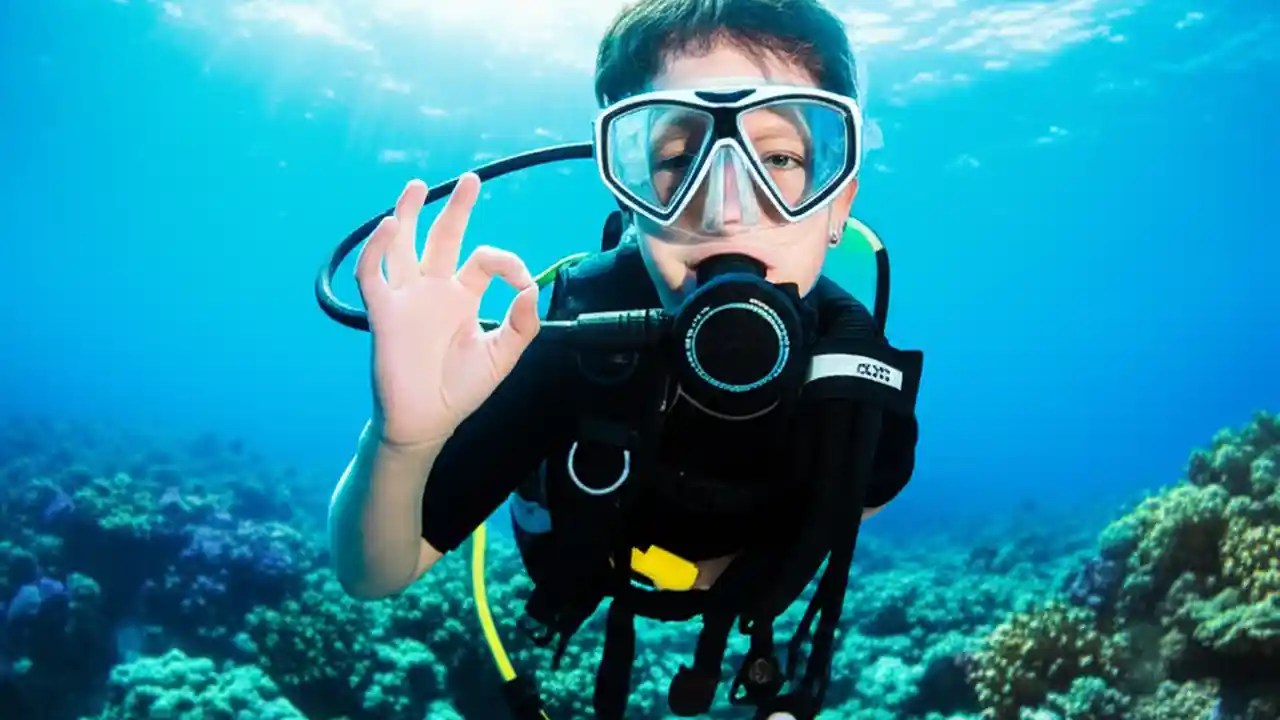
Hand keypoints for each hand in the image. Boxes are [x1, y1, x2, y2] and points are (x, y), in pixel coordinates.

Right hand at [355, 174, 539, 447]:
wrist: (425, 421)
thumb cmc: (459, 389)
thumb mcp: (501, 356)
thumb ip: (522, 324)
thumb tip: (534, 288)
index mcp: (463, 296)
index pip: (483, 260)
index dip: (505, 261)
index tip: (521, 281)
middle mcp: (433, 289)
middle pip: (442, 237)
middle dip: (455, 208)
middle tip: (470, 180)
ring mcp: (406, 298)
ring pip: (402, 245)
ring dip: (408, 214)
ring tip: (415, 186)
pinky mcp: (382, 312)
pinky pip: (372, 274)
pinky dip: (376, 249)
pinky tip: (389, 227)